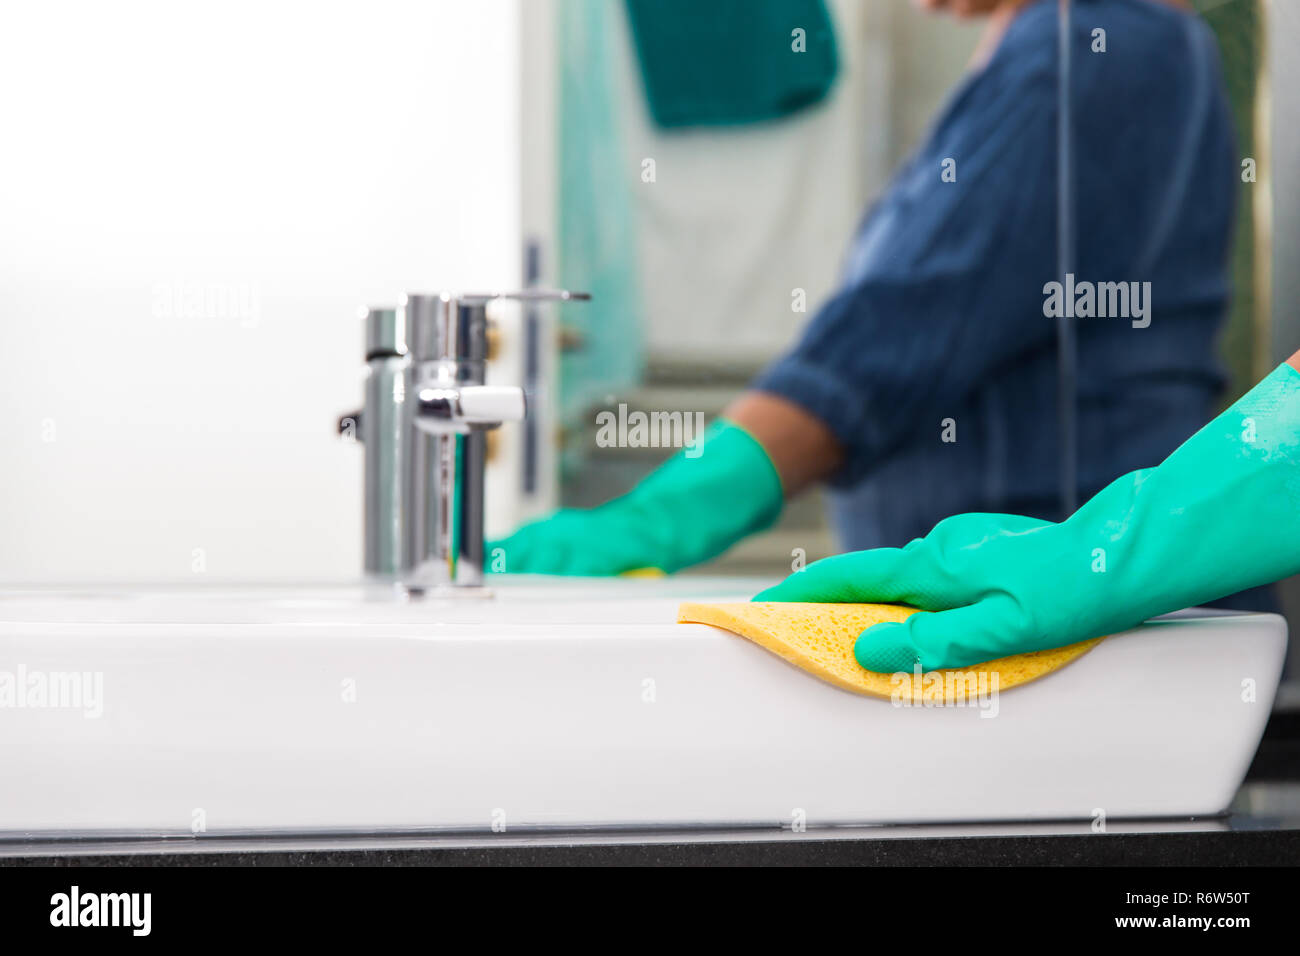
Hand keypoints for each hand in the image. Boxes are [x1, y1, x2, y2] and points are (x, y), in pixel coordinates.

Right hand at [753, 512, 1070, 670]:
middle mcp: (939, 547)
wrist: (1122, 556)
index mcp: (933, 565)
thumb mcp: (1000, 631)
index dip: (801, 596)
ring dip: (881, 608)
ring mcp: (960, 544)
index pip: (846, 579)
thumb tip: (869, 649)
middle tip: (810, 638)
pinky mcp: (980, 549)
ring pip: (903, 581)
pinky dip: (913, 601)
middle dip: (834, 607)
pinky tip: (934, 624)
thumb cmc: (1069, 593)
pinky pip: (930, 578)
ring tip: (875, 644)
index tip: (765, 609)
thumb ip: (932, 642)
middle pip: (869, 580)